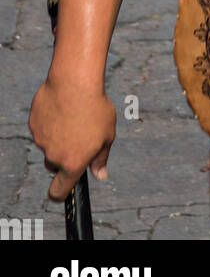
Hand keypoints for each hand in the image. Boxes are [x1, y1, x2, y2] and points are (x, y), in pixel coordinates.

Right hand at [29, 77, 115, 200]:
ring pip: (48, 144)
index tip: (62, 191)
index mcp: (73, 163)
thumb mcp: (107, 135)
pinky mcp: (34, 124)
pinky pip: (41, 128)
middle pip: (54, 164)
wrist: (75, 82)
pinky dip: (49, 121)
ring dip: (56, 136)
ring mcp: (41, 140)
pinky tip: (61, 107)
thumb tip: (100, 174)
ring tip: (72, 115)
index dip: (59, 193)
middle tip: (77, 135)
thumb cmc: (95, 108)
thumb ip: (101, 158)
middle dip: (63, 155)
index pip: (59, 191)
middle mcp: (54, 155)